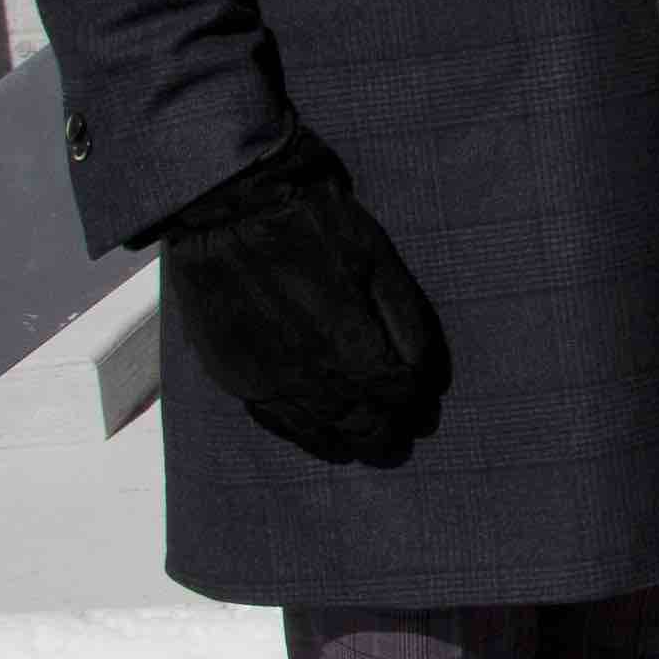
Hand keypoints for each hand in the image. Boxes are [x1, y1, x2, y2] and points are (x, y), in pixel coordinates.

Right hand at [157, 136, 447, 463]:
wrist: (232, 209)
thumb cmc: (317, 227)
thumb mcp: (379, 262)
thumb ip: (405, 321)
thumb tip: (425, 373)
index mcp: (353, 345)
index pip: (396, 394)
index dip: (414, 406)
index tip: (424, 413)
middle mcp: (311, 373)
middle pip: (361, 421)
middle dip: (386, 433)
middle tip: (401, 441)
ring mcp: (268, 378)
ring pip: (319, 429)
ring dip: (349, 442)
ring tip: (368, 449)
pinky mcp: (234, 374)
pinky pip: (275, 422)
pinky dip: (303, 436)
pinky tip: (322, 441)